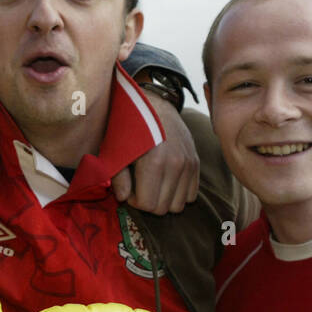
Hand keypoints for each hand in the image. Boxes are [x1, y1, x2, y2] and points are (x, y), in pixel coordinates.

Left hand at [111, 92, 198, 214]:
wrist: (154, 103)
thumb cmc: (129, 128)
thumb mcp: (115, 151)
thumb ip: (118, 178)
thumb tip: (123, 198)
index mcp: (154, 163)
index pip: (147, 205)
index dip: (134, 202)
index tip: (129, 189)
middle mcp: (176, 165)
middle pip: (162, 208)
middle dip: (147, 202)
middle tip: (138, 187)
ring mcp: (189, 164)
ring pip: (178, 205)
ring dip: (163, 200)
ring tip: (152, 184)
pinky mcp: (196, 162)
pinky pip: (191, 195)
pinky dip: (178, 193)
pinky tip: (166, 181)